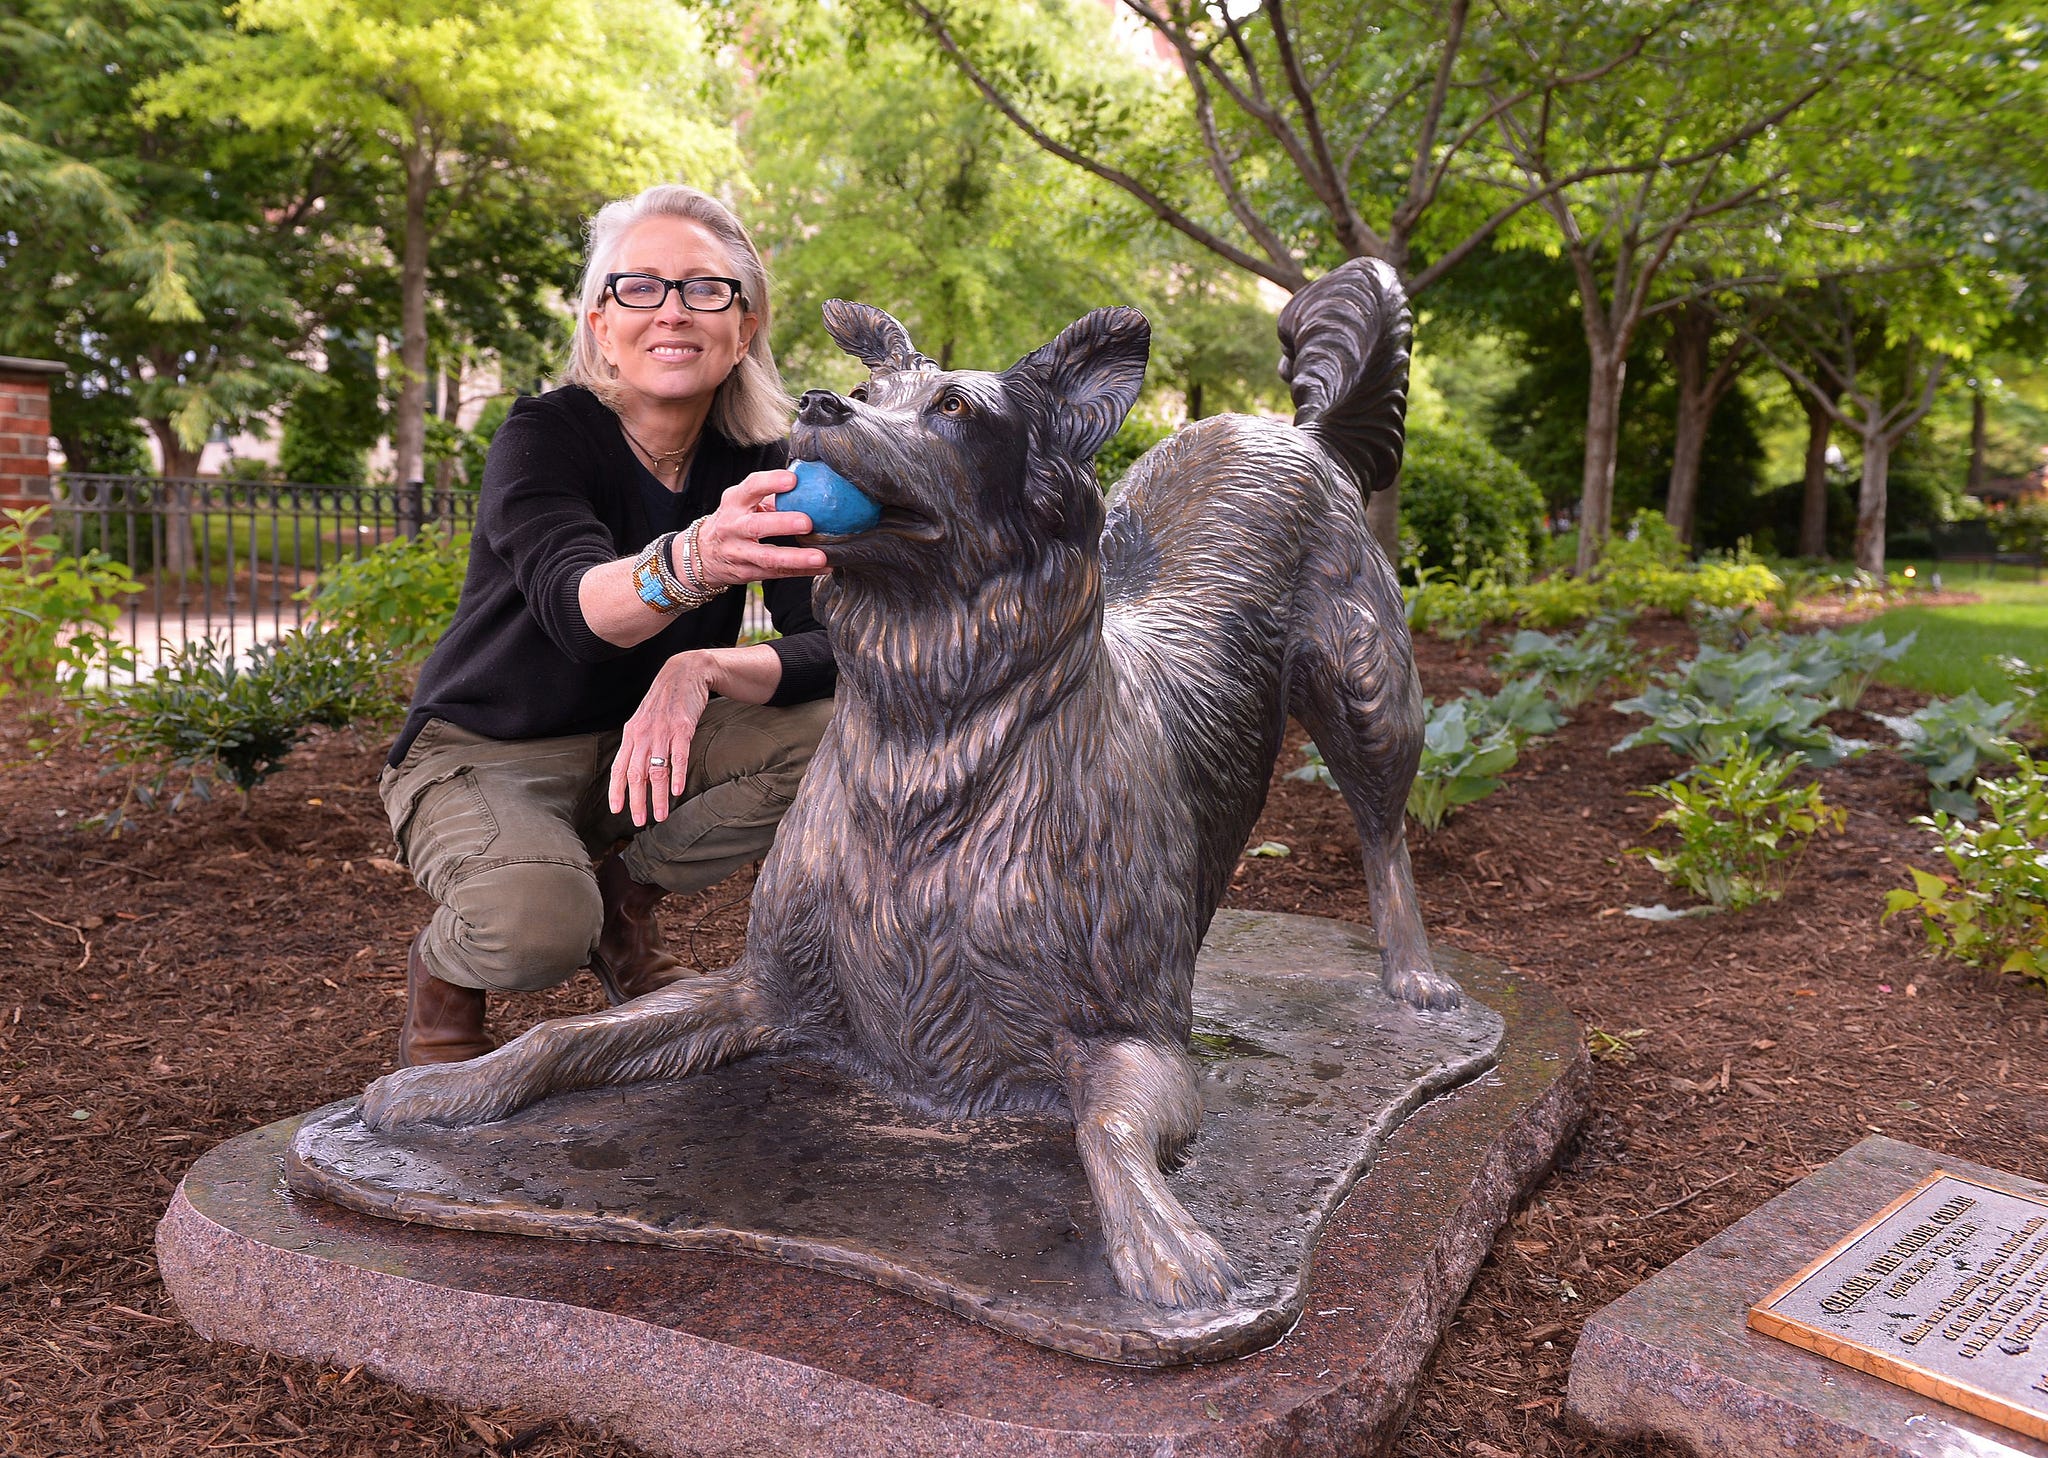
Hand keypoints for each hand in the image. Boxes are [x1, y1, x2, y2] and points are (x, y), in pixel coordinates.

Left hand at [610, 651, 713, 826]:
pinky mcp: (682, 728)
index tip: (617, 810)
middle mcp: (643, 734)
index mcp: (631, 734)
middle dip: (637, 801)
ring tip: (661, 815)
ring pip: (656, 770)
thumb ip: (640, 741)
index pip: (619, 767)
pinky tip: (676, 791)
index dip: (616, 790)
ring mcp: (662, 731)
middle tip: (640, 822)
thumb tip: (637, 768)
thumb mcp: (645, 719)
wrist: (685, 672)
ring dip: (657, 796)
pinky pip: (678, 756)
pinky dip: (677, 775)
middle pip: (636, 774)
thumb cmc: (666, 699)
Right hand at [693, 469, 828, 591]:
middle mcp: (733, 527)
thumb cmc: (733, 520)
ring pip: (767, 557)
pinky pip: (777, 573)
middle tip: (808, 522)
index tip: (793, 480)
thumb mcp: (742, 502)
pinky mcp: (747, 572)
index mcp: (734, 502)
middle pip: (756, 526)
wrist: (702, 553)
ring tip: (820, 557)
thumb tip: (809, 485)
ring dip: (796, 558)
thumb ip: (771, 496)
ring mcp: (738, 552)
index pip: (751, 487)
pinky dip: (802, 571)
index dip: (771, 482)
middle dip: (783, 524)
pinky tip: (823, 568)